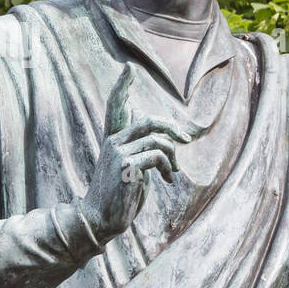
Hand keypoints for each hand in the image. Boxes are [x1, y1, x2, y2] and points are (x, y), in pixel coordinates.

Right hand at [79, 66, 192, 240]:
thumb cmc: (120, 194)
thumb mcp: (130, 166)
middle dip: (172, 127)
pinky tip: (167, 180)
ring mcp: (118, 153)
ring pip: (158, 141)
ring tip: (172, 172)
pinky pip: (158, 156)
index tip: (129, 68)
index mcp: (113, 139)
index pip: (115, 107)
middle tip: (186, 139)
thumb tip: (150, 129)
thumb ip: (139, 147)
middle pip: (148, 121)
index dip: (121, 87)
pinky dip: (167, 168)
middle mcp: (113, 142)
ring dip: (172, 157)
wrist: (102, 219)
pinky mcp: (126, 166)